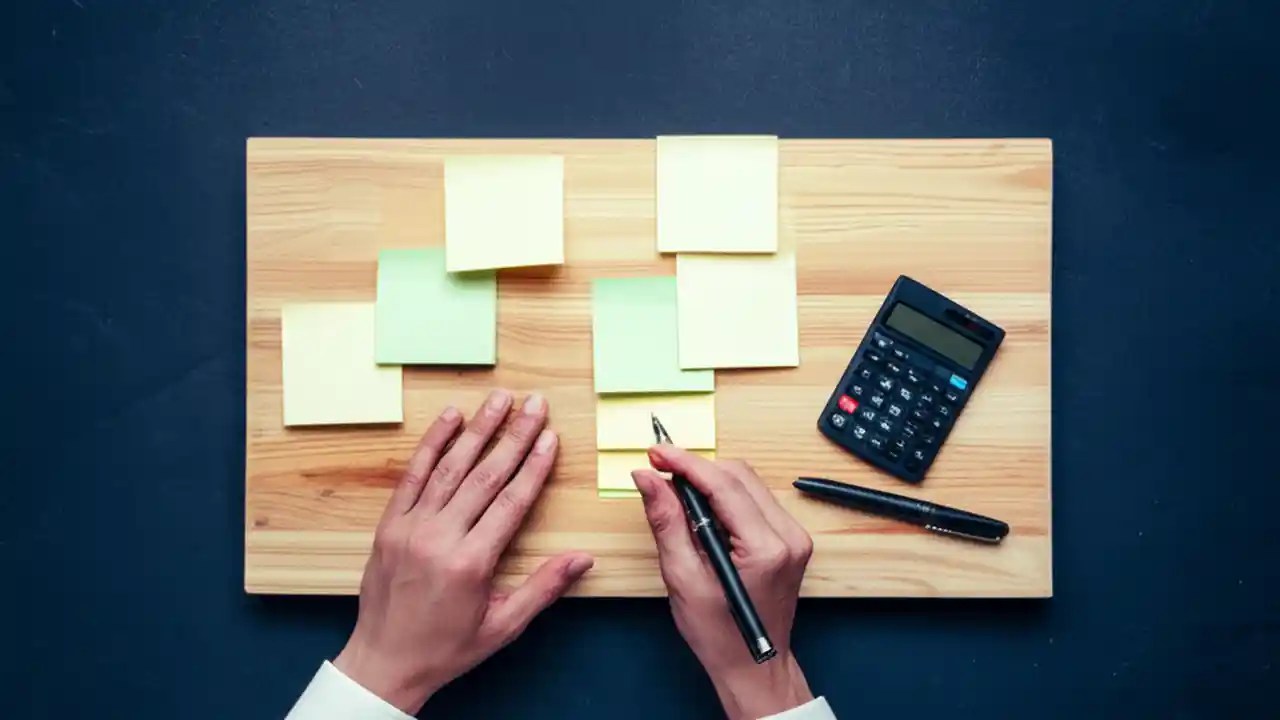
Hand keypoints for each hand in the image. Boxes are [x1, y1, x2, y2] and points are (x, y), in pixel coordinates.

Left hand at [333, 390, 593, 713]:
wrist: (383, 662)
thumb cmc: (447, 648)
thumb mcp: (503, 626)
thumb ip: (543, 588)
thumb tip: (584, 558)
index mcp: (471, 563)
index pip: (511, 502)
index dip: (534, 466)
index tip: (551, 437)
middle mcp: (439, 538)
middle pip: (484, 475)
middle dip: (513, 435)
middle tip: (535, 405)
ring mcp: (410, 527)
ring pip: (450, 467)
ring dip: (478, 429)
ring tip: (500, 400)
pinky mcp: (389, 524)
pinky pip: (413, 475)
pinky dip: (432, 444)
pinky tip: (450, 418)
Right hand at [633, 446, 814, 719]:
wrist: (754, 666)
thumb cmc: (719, 635)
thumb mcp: (683, 578)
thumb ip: (667, 522)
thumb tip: (648, 479)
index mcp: (766, 548)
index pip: (724, 485)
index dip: (686, 463)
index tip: (656, 452)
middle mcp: (789, 536)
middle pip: (739, 476)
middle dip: (696, 470)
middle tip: (659, 475)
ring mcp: (794, 536)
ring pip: (747, 483)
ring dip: (710, 482)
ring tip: (676, 497)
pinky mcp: (790, 538)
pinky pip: (754, 500)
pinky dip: (725, 497)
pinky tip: (702, 513)